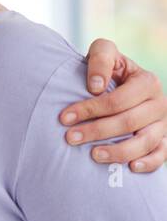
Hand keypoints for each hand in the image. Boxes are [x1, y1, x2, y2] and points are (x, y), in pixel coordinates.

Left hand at [61, 38, 165, 172]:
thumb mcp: (104, 52)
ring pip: (146, 142)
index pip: (118, 100)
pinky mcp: (163, 139)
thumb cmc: (108, 68)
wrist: (120, 82)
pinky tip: (130, 168)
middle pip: (129, 122)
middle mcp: (159, 103)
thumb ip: (101, 59)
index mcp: (147, 81)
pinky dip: (148, 163)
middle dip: (97, 131)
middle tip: (70, 138)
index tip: (64, 117)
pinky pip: (161, 155)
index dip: (90, 109)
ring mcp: (162, 123)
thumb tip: (95, 87)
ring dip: (119, 151)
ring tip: (93, 155)